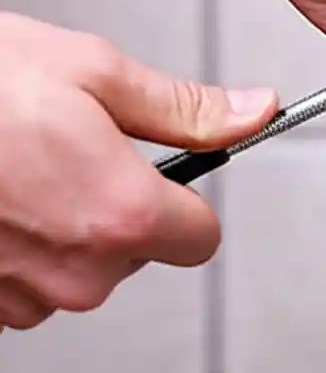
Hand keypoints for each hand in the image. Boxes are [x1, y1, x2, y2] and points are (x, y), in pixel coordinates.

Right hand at [0, 13, 276, 332]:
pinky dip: (17, 245)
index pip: (200, 238)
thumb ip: (185, 108)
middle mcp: (78, 274)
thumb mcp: (94, 74)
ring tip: (18, 166)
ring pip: (79, 268)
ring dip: (63, 226)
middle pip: (137, 251)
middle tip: (67, 149)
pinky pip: (26, 282)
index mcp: (123, 216)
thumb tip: (256, 112)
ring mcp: (22, 299)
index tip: (158, 170)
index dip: (185, 200)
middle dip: (118, 205)